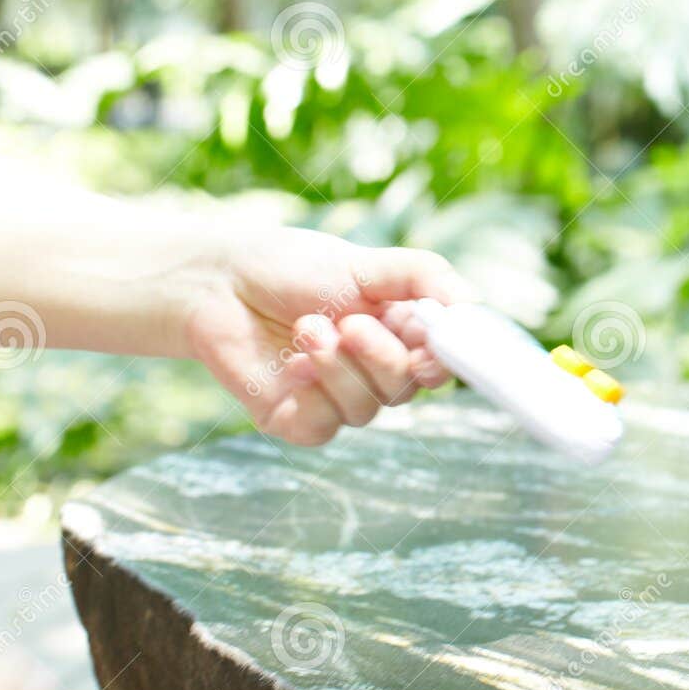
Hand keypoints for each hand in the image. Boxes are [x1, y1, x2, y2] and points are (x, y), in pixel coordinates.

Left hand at [183, 226, 477, 445]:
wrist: (217, 282)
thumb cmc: (291, 267)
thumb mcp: (366, 262)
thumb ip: (424, 277)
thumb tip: (471, 305)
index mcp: (401, 331)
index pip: (443, 360)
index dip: (444, 360)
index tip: (435, 346)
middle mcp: (375, 369)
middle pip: (407, 388)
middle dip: (382, 357)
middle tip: (349, 323)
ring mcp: (337, 397)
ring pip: (366, 409)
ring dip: (337, 368)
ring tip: (306, 326)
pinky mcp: (297, 418)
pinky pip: (323, 427)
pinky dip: (310, 396)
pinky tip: (289, 363)